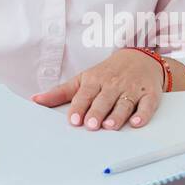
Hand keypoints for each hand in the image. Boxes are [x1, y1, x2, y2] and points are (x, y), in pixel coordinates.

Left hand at [30, 49, 162, 130]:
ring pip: (124, 103)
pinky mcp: (149, 94)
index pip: (85, 94)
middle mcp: (113, 84)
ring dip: (117, 115)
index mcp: (95, 80)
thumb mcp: (82, 78)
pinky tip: (137, 122)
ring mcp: (132, 88)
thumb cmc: (107, 73)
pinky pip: (147, 104)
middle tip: (91, 125)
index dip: (79, 107)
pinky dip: (143, 114)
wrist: (139, 58)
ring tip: (110, 126)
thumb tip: (35, 100)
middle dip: (97, 112)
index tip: (74, 120)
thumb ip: (60, 92)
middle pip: (104, 99)